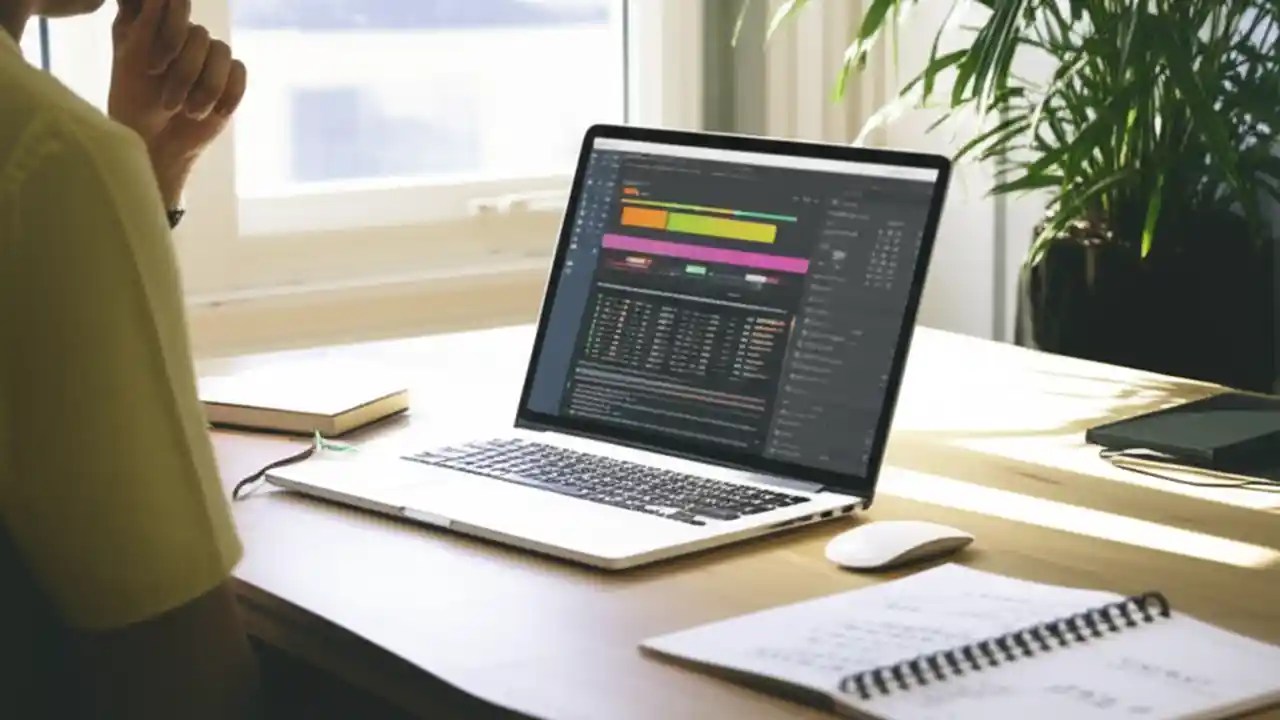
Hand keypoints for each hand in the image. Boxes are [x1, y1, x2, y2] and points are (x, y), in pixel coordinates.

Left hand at [110, 0, 246, 207]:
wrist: (156, 142)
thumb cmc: (134, 101)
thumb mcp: (131, 62)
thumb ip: (147, 26)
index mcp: (153, 21)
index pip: (173, 4)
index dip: (169, 32)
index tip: (153, 68)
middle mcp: (182, 32)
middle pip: (198, 33)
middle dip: (185, 72)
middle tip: (167, 102)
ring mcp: (207, 53)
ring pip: (221, 51)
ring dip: (205, 87)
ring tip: (188, 112)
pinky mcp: (228, 76)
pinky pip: (238, 72)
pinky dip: (226, 95)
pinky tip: (211, 112)